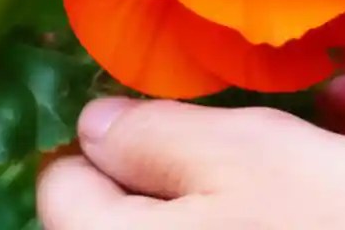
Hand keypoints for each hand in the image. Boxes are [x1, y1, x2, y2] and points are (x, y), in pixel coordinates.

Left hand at [37, 99, 344, 228]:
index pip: (62, 183)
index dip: (115, 141)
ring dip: (212, 217)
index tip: (179, 128)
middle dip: (166, 185)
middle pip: (111, 225)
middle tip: (245, 166)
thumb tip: (92, 125)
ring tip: (283, 205)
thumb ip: (156, 135)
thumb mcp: (250, 153)